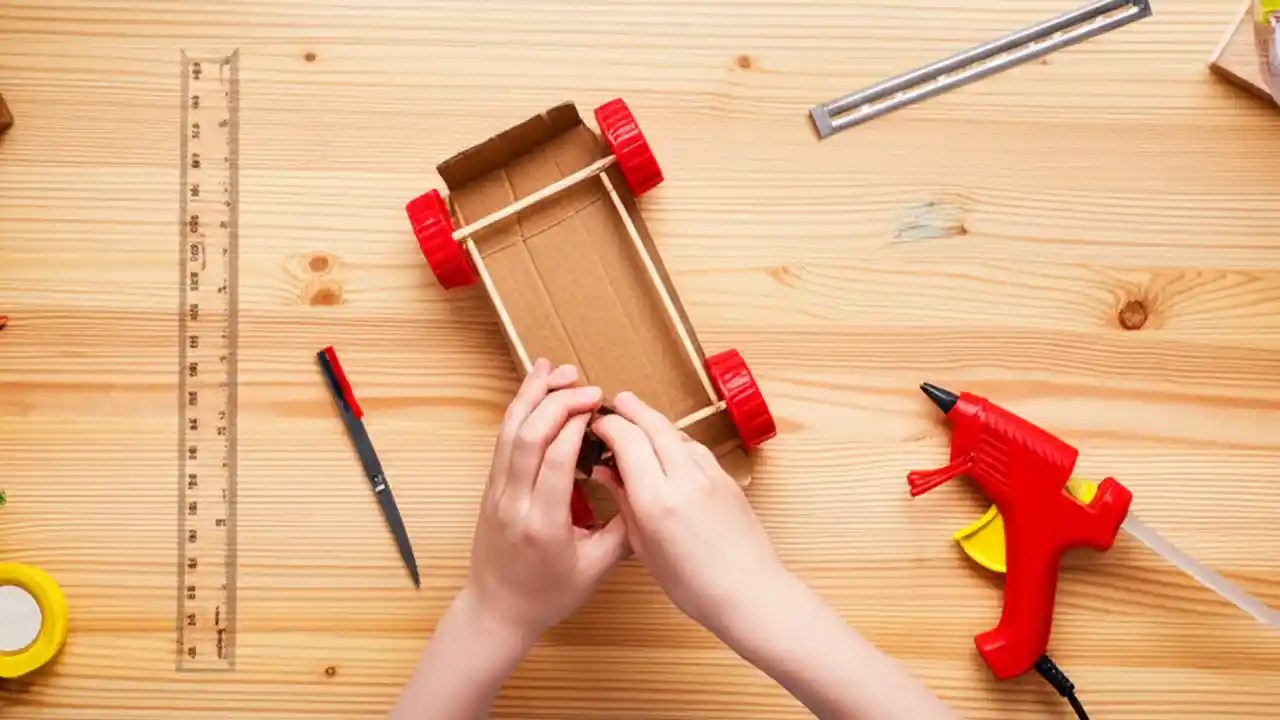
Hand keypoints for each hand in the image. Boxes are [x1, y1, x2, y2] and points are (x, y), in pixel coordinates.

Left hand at [463, 359, 629, 643]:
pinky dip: (518, 409)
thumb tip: (646, 487)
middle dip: (556, 401)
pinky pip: (503, 439)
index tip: (599, 408)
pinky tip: (534, 389)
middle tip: (588, 385)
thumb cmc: (548, 594)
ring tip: (558, 369)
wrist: (497, 612)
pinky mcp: (490, 488)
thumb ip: (624, 527)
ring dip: (532, 395)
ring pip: (509, 431)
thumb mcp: (597, 568)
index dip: (575, 424)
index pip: (555, 459)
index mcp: (543, 524)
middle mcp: (513, 503)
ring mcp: (496, 493)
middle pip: (527, 435)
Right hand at [590, 391, 787, 633]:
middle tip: (617, 401)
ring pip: (677, 433)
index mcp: (656, 500)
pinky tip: (668, 446)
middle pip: (654, 426)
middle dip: (632, 410)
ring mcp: (710, 475)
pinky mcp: (727, 479)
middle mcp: (684, 479)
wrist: (748, 593)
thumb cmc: (693, 584)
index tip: (597, 426)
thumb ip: (625, 501)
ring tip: (639, 420)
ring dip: (655, 422)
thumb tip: (605, 471)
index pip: (628, 440)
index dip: (609, 426)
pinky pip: (696, 448)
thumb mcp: (644, 546)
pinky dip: (677, 439)